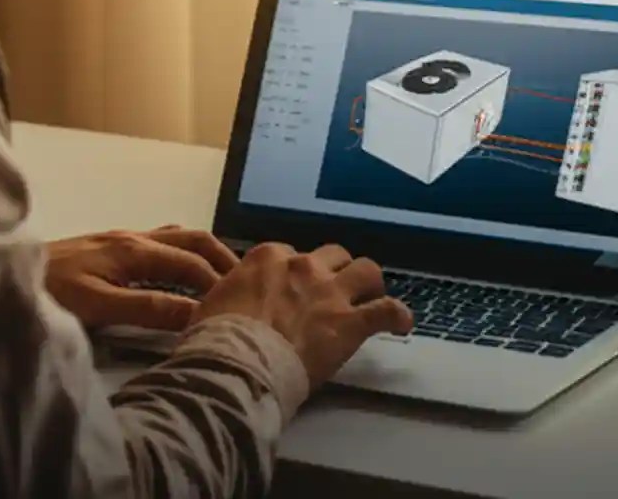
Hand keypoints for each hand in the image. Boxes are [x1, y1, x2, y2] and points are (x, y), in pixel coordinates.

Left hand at [46, 225, 238, 330]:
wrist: (0, 275)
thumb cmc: (48, 293)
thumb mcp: (98, 306)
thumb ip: (148, 309)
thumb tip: (197, 312)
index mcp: (135, 249)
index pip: (193, 262)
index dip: (219, 283)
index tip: (240, 304)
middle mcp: (133, 237)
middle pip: (193, 239)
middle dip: (223, 258)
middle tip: (246, 284)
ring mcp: (120, 240)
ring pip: (177, 238)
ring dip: (203, 254)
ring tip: (222, 278)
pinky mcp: (108, 248)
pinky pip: (160, 243)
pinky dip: (181, 255)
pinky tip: (178, 273)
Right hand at [191, 243, 412, 388]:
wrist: (235, 364)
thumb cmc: (214, 338)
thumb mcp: (214, 302)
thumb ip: (232, 293)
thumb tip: (232, 301)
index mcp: (268, 258)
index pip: (289, 254)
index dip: (293, 272)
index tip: (291, 289)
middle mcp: (304, 266)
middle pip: (332, 255)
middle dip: (335, 270)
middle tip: (333, 291)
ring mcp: (331, 292)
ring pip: (366, 270)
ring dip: (370, 283)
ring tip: (371, 296)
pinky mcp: (351, 322)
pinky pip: (387, 311)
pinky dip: (398, 316)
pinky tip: (403, 324)